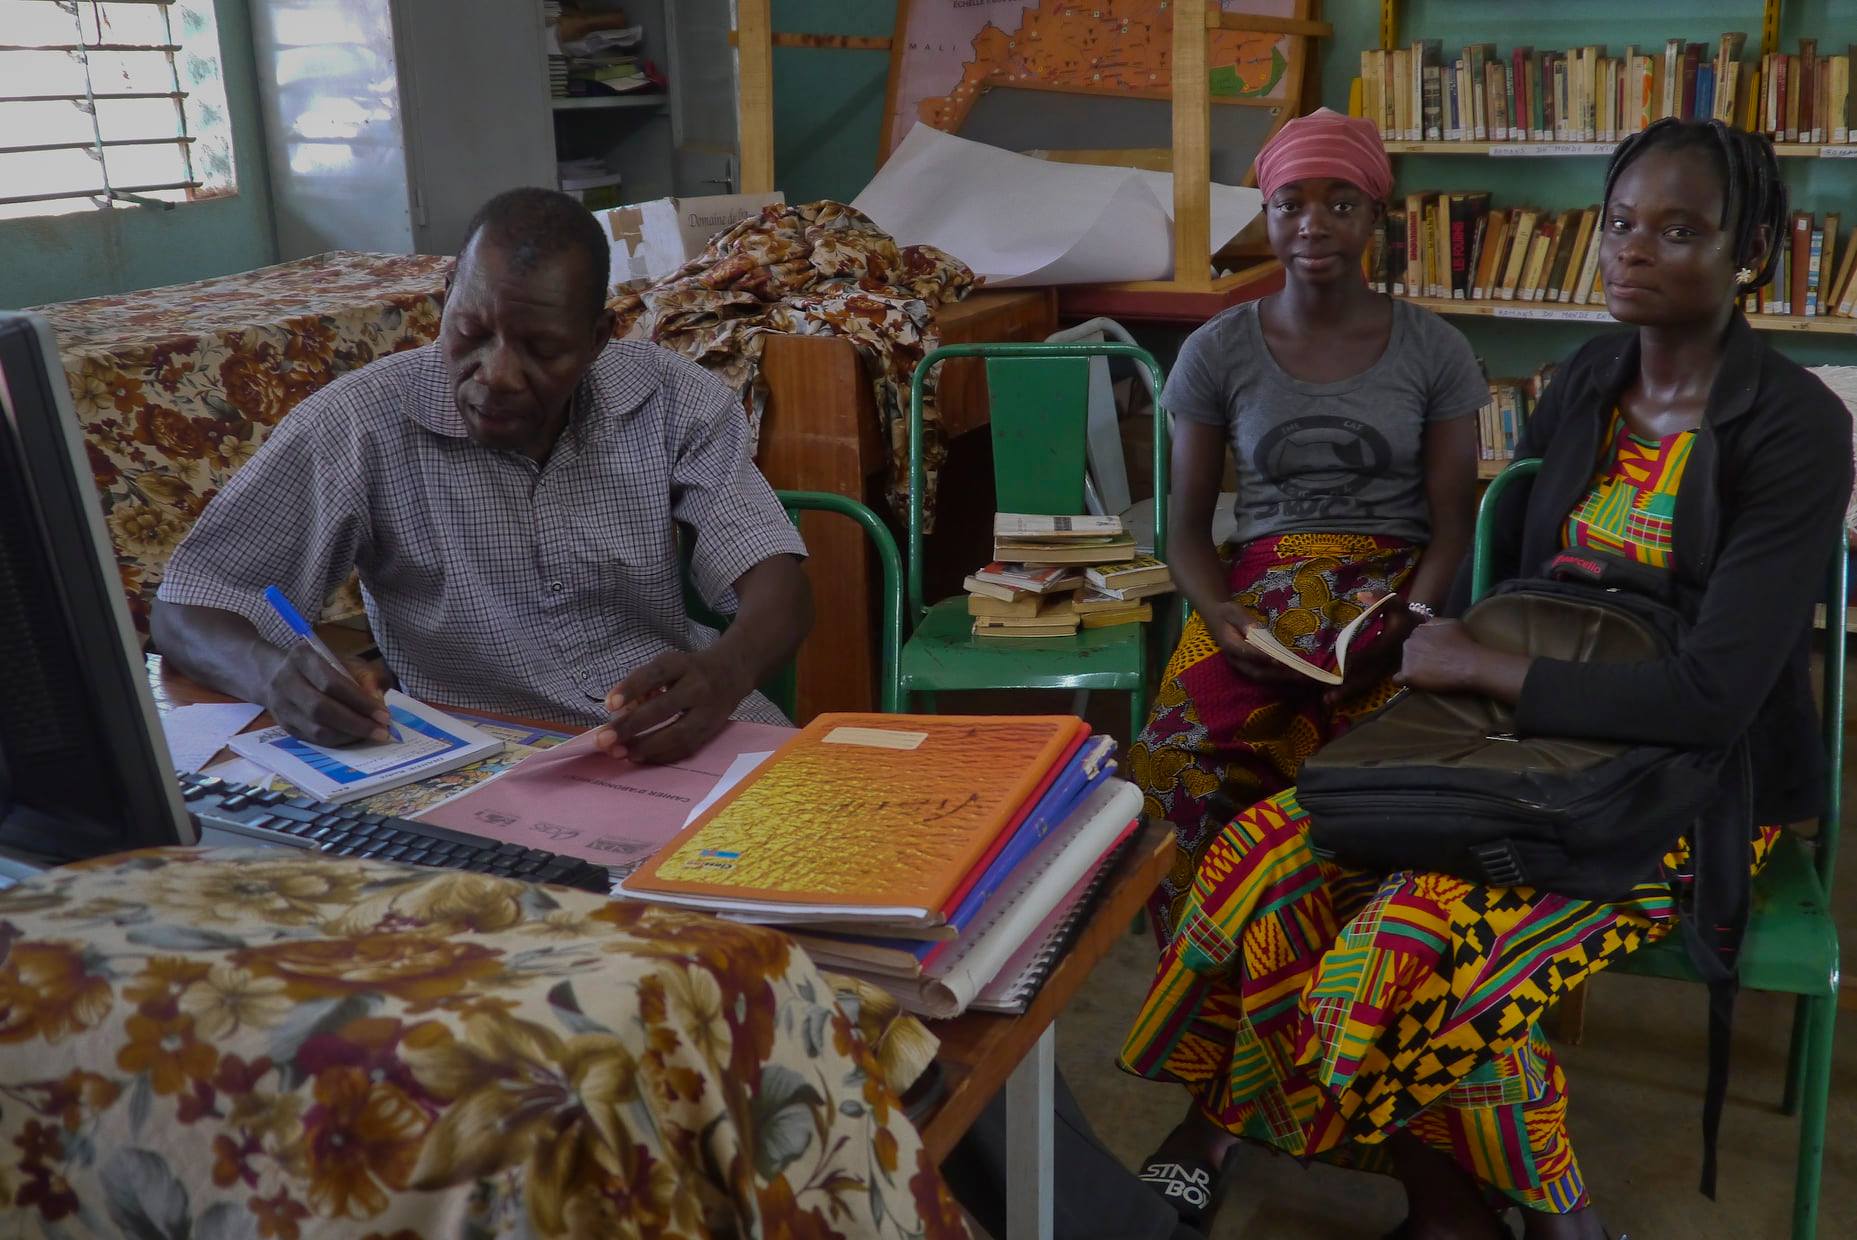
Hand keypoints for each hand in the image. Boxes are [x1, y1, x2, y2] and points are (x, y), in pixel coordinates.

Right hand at [259, 644, 393, 745]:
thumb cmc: (317, 666)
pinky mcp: (283, 725)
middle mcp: (285, 682)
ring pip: (316, 729)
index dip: (360, 702)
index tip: (384, 715)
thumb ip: (365, 677)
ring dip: (348, 736)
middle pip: (322, 709)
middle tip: (382, 732)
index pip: (332, 683)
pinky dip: (337, 741)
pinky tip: (354, 738)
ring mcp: (281, 706)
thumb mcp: (343, 660)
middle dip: (356, 723)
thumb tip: (379, 703)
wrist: (271, 673)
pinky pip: (312, 739)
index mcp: (302, 658)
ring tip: (371, 735)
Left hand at [594, 648, 748, 763]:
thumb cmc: (688, 670)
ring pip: (677, 734)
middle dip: (631, 727)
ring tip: (620, 753)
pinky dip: (661, 755)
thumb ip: (643, 683)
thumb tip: (618, 713)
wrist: (732, 673)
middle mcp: (698, 687)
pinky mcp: (711, 731)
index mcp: (683, 665)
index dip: (632, 689)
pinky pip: (685, 748)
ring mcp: (708, 712)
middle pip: (663, 708)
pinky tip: (640, 756)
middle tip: (604, 740)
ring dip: (645, 747)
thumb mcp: (668, 664)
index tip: (609, 705)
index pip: (655, 675)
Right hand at [1206, 599, 1309, 683]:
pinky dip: (1280, 679)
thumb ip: (1243, 621)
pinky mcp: (1249, 667)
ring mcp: (1242, 666)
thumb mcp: (1233, 611)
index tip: (1278, 660)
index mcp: (1229, 645)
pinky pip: (1265, 677)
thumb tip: (1254, 631)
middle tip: (1300, 674)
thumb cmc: (1226, 613)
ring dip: (1282, 681)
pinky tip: (1296, 678)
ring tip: (1303, 679)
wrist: (1216, 618)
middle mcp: (1236, 660)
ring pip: (1262, 678)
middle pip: (1257, 672)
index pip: (1246, 653)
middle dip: (1279, 675)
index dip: (1262, 657)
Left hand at [1322, 605, 1417, 709]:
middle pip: (1367, 676)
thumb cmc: (1403, 615)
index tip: (1337, 666)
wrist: (1420, 631)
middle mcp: (1388, 660)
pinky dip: (1352, 691)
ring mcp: (1386, 670)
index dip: (1354, 661)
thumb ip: (1382, 598)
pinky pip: (1367, 684)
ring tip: (1327, 700)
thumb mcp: (1396, 603)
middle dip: (1348, 686)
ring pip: (1366, 683)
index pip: (1370, 654)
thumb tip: (1361, 596)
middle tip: (1328, 696)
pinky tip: (1334, 697)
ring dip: (1347, 692)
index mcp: (1390, 642)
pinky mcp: (1382, 674)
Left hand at [1394, 619, 1486, 693]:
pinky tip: (1413, 684)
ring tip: (1427, 675)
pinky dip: (1404, 682)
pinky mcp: (1408, 674)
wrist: (1470, 664)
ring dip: (1411, 668)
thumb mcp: (1451, 623)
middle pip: (1407, 651)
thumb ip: (1434, 623)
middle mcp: (1408, 641)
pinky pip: (1397, 679)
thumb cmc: (1465, 644)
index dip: (1423, 647)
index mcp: (1418, 629)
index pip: (1414, 639)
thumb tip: (1425, 625)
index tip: (1432, 654)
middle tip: (1431, 665)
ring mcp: (1406, 658)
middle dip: (1416, 657)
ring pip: (1403, 664)